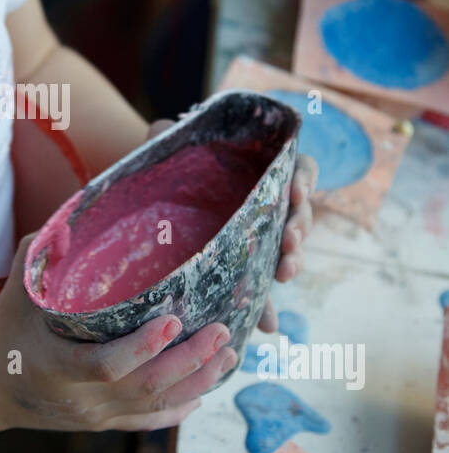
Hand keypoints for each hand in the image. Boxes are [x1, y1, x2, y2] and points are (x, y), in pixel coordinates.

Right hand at [0, 236, 238, 434]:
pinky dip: (178, 408)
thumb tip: (79, 212)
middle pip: (144, 389)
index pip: (106, 365)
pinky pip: (147, 422)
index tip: (172, 319)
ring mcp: (93, 417)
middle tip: (221, 331)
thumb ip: (44, 253)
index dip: (142, 347)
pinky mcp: (101, 425)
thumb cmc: (3, 331)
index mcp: (54, 366)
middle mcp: (78, 398)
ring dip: (197, 383)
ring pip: (153, 407)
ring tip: (229, 354)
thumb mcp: (16, 290)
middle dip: (189, 362)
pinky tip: (203, 392)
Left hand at [146, 121, 318, 334]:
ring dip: (293, 262)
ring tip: (284, 273)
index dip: (304, 179)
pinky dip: (265, 308)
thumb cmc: (163, 169)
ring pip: (289, 252)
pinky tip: (265, 325)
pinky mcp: (243, 272)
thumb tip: (163, 128)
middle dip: (301, 227)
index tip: (295, 193)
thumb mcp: (164, 147)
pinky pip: (261, 291)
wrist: (147, 208)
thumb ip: (165, 133)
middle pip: (300, 213)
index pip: (299, 168)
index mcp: (260, 171)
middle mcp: (268, 205)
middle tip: (291, 241)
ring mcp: (259, 240)